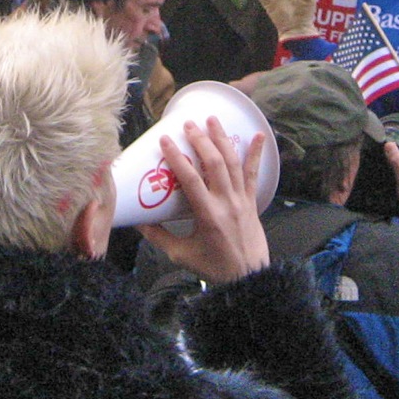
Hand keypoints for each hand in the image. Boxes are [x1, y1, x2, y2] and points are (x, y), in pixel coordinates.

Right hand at [138, 118, 269, 283]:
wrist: (248, 279)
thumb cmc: (213, 267)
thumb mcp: (181, 254)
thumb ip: (159, 237)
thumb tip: (138, 221)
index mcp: (207, 215)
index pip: (191, 179)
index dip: (178, 157)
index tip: (165, 140)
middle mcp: (226, 202)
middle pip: (215, 163)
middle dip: (201, 140)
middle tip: (188, 124)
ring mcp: (242, 200)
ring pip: (234, 163)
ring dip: (223, 139)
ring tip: (213, 120)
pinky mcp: (252, 202)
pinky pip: (254, 174)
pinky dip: (256, 153)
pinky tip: (259, 135)